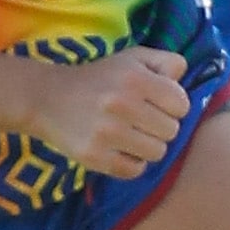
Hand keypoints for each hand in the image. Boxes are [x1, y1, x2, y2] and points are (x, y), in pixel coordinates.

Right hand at [32, 47, 189, 177]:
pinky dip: (131, 163)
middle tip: (142, 120)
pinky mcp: (94, 157)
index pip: (181, 105)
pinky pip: (134, 170)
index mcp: (135, 78)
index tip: (157, 103)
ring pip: (157, 153)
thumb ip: (166, 62)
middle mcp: (121, 104)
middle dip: (160, 126)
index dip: (173, 105)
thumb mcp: (132, 58)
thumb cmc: (99, 78)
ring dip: (148, 146)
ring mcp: (107, 133)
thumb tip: (183, 78)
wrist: (47, 98)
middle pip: (171, 131)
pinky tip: (120, 149)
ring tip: (132, 135)